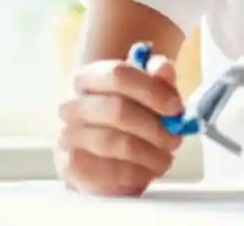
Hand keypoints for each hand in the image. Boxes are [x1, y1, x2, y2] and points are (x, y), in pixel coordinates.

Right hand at [54, 55, 184, 195]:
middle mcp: (71, 105)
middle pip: (117, 111)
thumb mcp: (147, 88)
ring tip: (165, 157)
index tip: (176, 107)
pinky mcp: (71, 167)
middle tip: (175, 138)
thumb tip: (163, 69)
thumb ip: (158, 75)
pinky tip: (148, 171)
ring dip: (148, 153)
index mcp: (88, 77)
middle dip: (154, 127)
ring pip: (113, 143)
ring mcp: (67, 136)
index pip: (119, 75)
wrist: (98, 141)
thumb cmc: (128, 109)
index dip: (152, 91)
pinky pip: (108, 172)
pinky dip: (135, 174)